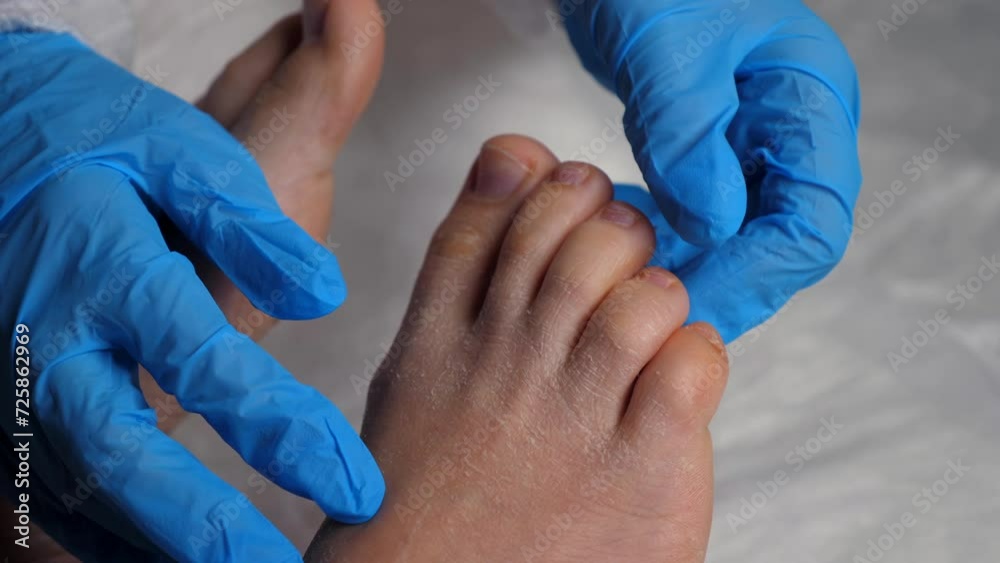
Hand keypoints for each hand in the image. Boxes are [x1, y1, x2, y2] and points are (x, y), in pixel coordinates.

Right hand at [0, 27, 381, 561]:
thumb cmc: (97, 143)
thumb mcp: (177, 153)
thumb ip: (246, 225)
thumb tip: (322, 293)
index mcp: (103, 269)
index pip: (205, 364)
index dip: (283, 429)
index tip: (354, 482)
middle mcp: (45, 342)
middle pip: (121, 459)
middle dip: (207, 530)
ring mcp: (6, 384)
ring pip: (76, 494)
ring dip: (155, 548)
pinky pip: (43, 491)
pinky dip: (102, 539)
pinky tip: (157, 561)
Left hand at [563, 0, 860, 341]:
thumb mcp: (666, 49)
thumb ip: (690, 135)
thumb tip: (713, 226)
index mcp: (806, 98)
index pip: (812, 219)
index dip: (757, 272)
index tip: (692, 301)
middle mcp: (787, 127)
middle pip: (782, 239)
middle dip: (726, 282)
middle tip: (661, 316)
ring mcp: (749, 142)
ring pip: (741, 237)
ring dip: (694, 269)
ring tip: (640, 291)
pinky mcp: (708, 150)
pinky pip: (702, 217)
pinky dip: (670, 242)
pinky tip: (631, 253)